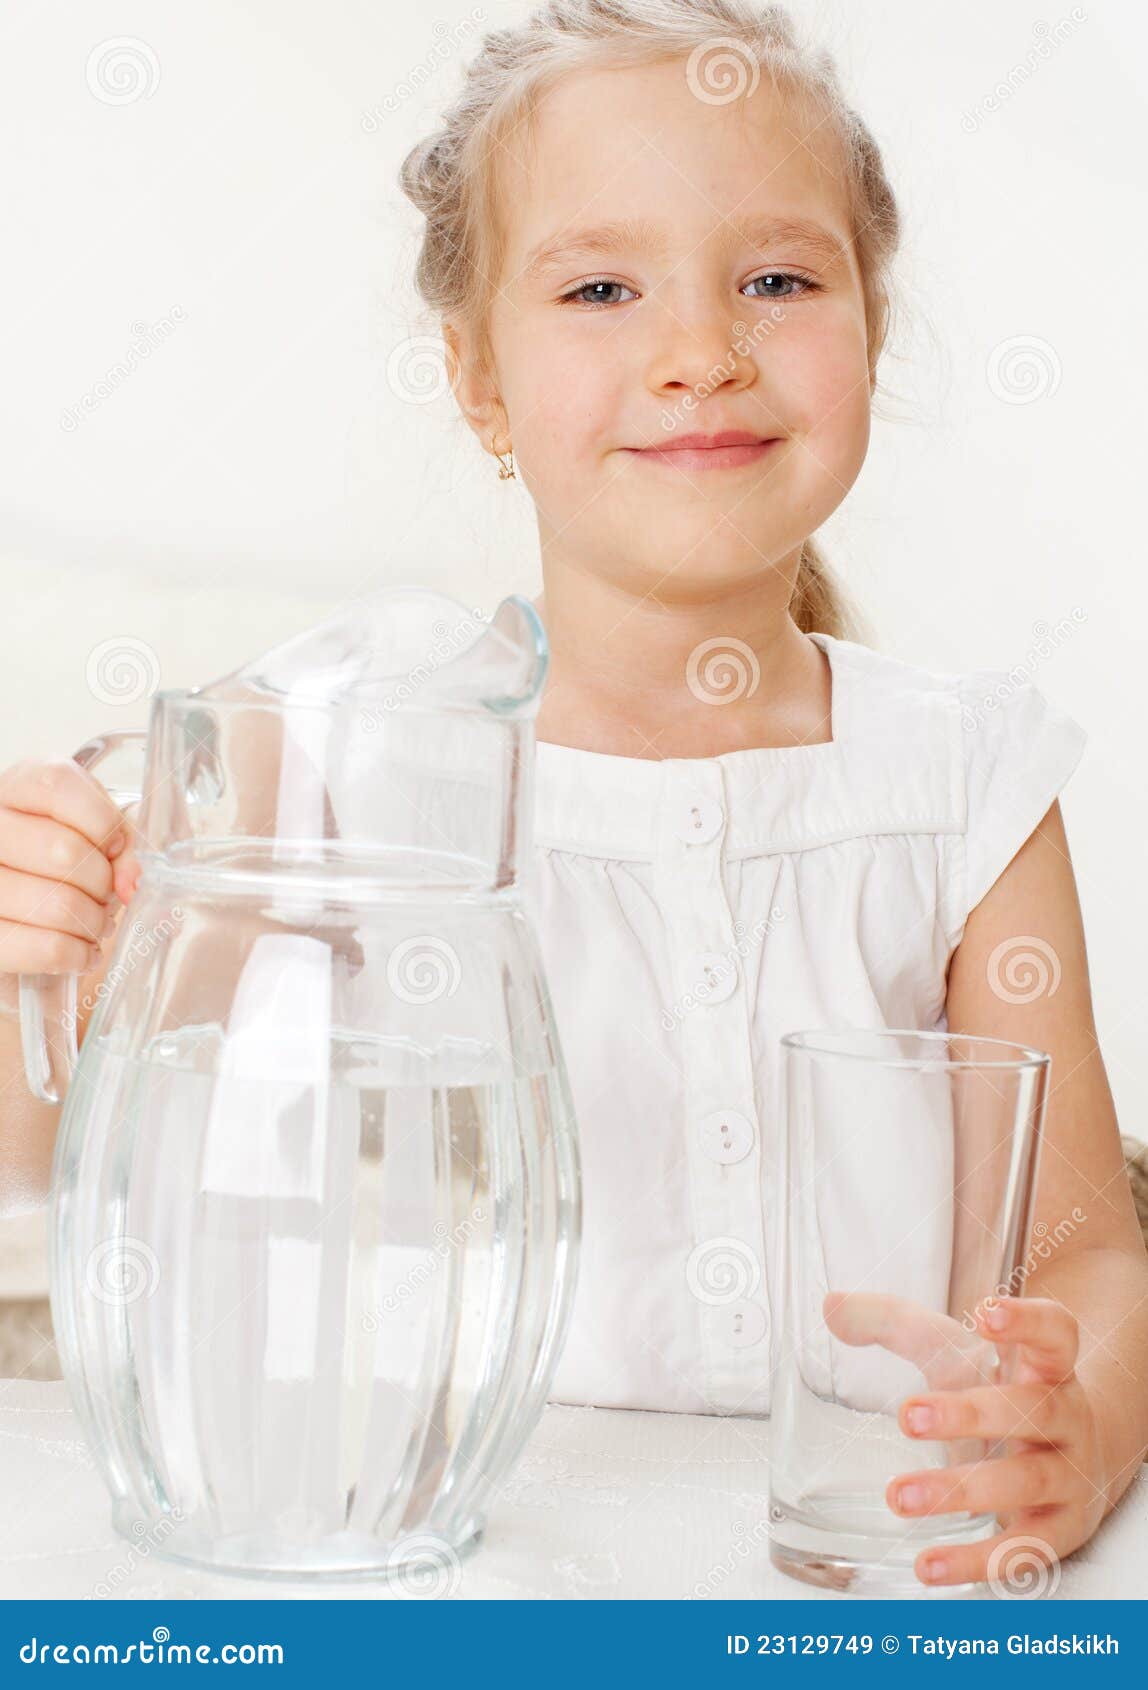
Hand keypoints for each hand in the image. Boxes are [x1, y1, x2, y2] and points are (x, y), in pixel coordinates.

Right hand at [0, 758, 139, 979]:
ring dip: (93, 922)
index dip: (102, 822)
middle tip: (105, 896)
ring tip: (95, 924)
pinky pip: (45, 948)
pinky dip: (77, 954)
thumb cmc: (65, 866)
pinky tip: (82, 952)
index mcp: (17, 788)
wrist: (28, 915)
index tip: (114, 848)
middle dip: (102, 883)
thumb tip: (131, 882)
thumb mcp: (95, 835)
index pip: (57, 786)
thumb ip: (121, 845)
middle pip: (63, 851)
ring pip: (57, 904)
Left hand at [829, 1291, 1107, 1587]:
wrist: (1074, 1464)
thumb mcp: (955, 1354)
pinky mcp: (1060, 1533)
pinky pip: (1020, 1551)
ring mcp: (1070, 1478)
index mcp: (1045, 1367)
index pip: (1055, 1333)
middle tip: (908, 1416)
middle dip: (971, 1415)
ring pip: (1025, 1483)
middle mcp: (1068, 1419)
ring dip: (961, 1490)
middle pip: (1031, 1411)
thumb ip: (895, 1325)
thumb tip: (832, 1306)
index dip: (1027, 1322)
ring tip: (898, 1495)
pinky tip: (927, 1565)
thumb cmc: (999, 1394)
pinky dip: (974, 1561)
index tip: (985, 1314)